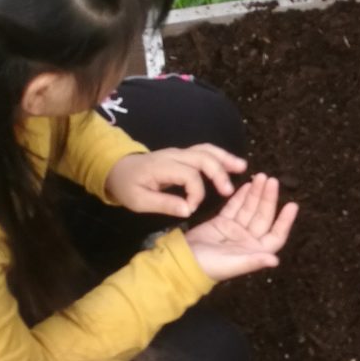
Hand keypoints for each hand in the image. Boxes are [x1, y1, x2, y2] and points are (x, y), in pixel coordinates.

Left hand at [106, 146, 245, 217]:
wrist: (117, 169)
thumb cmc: (127, 186)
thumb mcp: (139, 201)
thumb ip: (164, 204)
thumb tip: (188, 210)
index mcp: (162, 167)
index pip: (189, 175)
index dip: (195, 193)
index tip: (192, 208)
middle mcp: (173, 155)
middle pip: (202, 157)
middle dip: (218, 172)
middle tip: (229, 191)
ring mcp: (179, 152)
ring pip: (206, 150)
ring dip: (225, 158)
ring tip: (242, 168)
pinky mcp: (183, 155)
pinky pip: (204, 151)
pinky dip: (220, 156)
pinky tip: (233, 164)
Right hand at [183, 174, 298, 281]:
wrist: (182, 261)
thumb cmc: (209, 267)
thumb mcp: (233, 264)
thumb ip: (254, 261)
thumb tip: (275, 260)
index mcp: (254, 251)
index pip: (275, 235)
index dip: (285, 221)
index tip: (292, 205)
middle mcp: (248, 240)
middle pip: (263, 217)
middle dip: (268, 199)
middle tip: (272, 180)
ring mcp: (235, 230)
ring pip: (249, 209)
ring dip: (256, 194)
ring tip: (262, 177)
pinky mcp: (221, 223)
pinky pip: (235, 207)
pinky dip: (241, 196)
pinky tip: (248, 185)